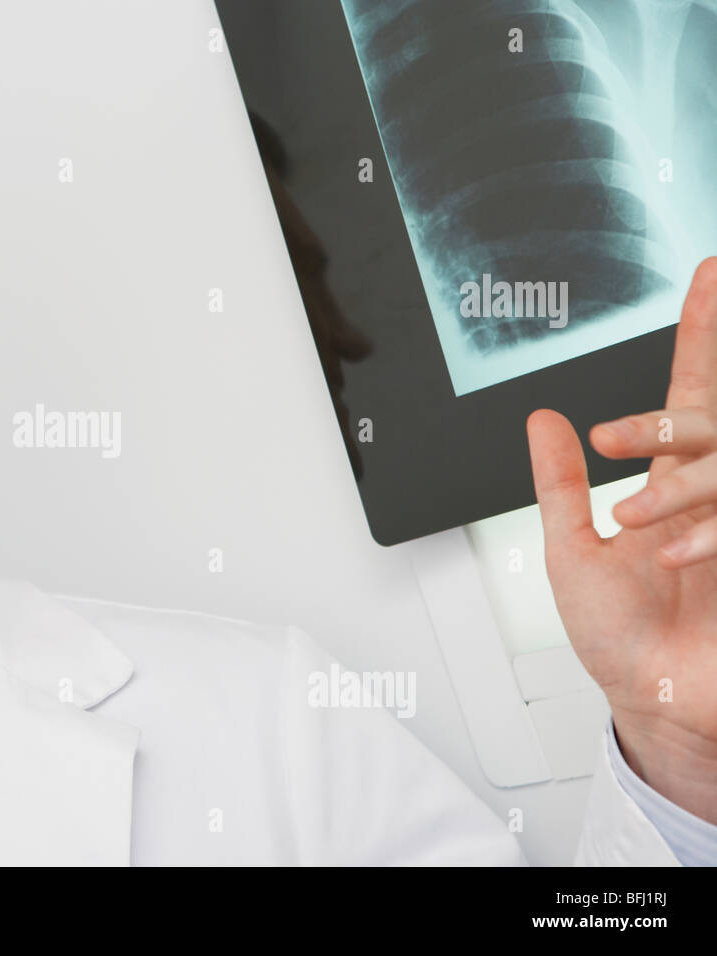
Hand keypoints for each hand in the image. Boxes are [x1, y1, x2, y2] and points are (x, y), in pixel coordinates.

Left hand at [527, 257, 716, 824]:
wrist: (655, 703)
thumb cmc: (617, 635)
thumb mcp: (571, 552)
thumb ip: (559, 484)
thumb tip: (541, 419)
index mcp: (671, 484)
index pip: (690, 396)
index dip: (700, 334)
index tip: (709, 271)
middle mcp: (713, 494)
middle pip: (714, 417)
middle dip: (693, 385)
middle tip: (650, 388)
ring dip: (683, 485)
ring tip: (635, 521)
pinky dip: (702, 528)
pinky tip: (666, 551)